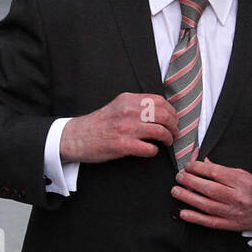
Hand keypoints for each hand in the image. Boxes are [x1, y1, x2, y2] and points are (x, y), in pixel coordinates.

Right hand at [59, 93, 177, 162]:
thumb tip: (160, 110)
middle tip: (175, 132)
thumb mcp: (117, 106)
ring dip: (168, 138)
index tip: (173, 118)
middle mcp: (128, 111)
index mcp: (128, 99)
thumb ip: (136, 105)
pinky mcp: (122, 145)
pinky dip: (154, 151)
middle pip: (163, 115)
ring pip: (160, 131)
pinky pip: (149, 148)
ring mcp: (125, 128)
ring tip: (168, 142)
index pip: (160, 101)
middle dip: (174, 125)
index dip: (171, 111)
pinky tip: (151, 151)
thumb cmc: (98, 124)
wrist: (76, 137)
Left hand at [172, 158, 251, 231]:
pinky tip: (183, 212)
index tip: (189, 165)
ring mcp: (233, 213)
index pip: (216, 172)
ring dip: (188, 197)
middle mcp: (238, 197)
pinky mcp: (230, 225)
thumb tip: (205, 163)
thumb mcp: (245, 174)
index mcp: (242, 181)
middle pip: (209, 188)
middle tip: (179, 176)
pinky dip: (195, 218)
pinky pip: (210, 222)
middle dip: (190, 181)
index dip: (199, 168)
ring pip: (206, 205)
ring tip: (176, 191)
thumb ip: (224, 170)